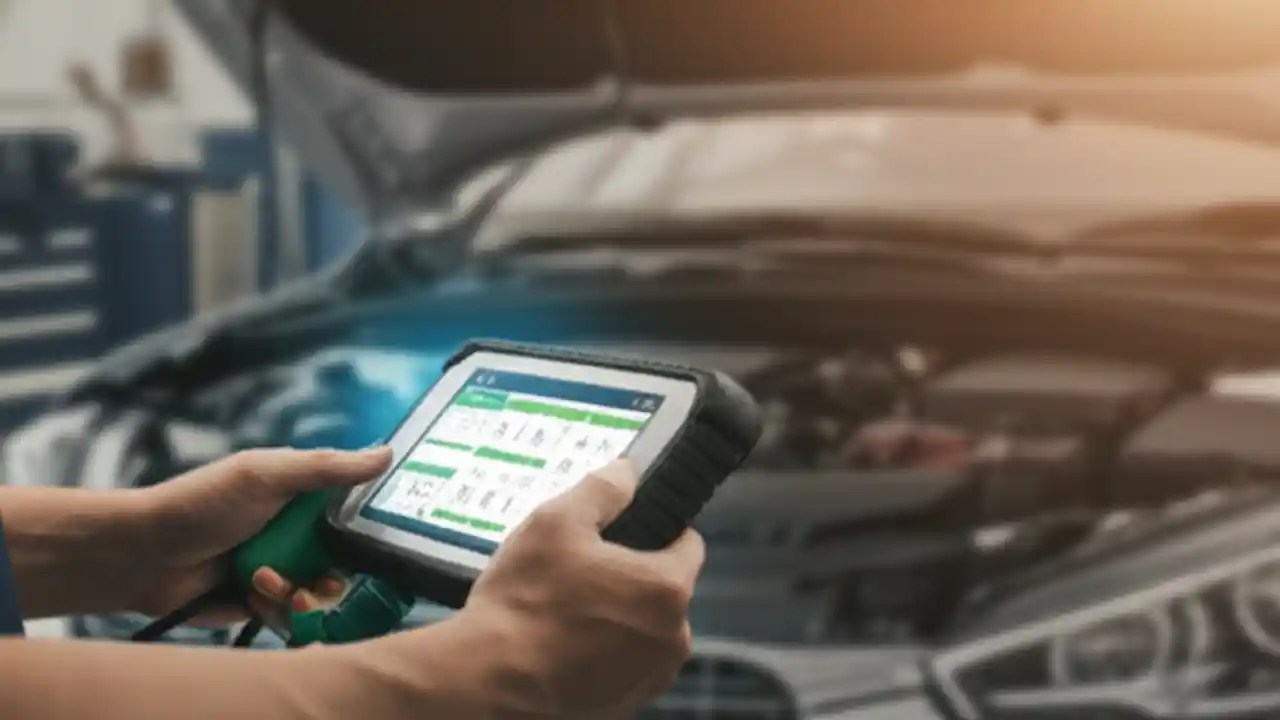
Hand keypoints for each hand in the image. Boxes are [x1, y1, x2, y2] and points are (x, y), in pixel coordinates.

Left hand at [132, 447, 391, 624]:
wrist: (141, 556)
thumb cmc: (201, 504)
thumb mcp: (267, 475)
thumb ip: (327, 467)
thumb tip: (386, 454)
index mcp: (298, 495)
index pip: (351, 507)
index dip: (368, 523)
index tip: (377, 537)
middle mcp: (292, 530)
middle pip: (343, 557)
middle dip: (334, 571)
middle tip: (324, 578)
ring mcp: (278, 566)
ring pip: (320, 590)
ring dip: (302, 592)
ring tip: (271, 585)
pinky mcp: (260, 601)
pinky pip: (291, 614)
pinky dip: (279, 609)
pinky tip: (254, 596)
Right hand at [459, 459, 704, 717]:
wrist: (488, 681)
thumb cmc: (524, 600)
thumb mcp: (556, 522)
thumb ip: (602, 491)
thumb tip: (628, 471)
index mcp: (667, 588)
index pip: (688, 544)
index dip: (656, 531)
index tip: (620, 534)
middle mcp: (672, 638)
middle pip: (665, 589)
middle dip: (632, 578)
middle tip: (581, 572)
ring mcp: (650, 678)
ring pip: (646, 629)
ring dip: (620, 618)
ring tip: (567, 611)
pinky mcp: (625, 705)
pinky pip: (626, 665)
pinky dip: (605, 654)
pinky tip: (565, 645)